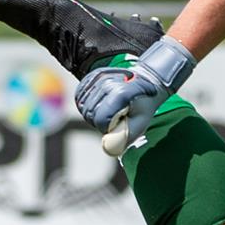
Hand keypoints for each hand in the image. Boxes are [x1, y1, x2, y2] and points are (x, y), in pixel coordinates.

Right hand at [74, 35, 196, 156]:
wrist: (145, 81)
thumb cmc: (143, 105)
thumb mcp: (140, 123)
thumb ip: (125, 137)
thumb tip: (108, 148)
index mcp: (122, 93)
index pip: (101, 119)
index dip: (106, 127)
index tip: (117, 124)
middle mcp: (108, 82)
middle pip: (90, 113)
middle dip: (99, 121)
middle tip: (114, 117)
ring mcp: (99, 77)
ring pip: (83, 106)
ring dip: (93, 112)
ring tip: (110, 108)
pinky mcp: (91, 75)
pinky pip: (80, 97)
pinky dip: (87, 103)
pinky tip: (100, 102)